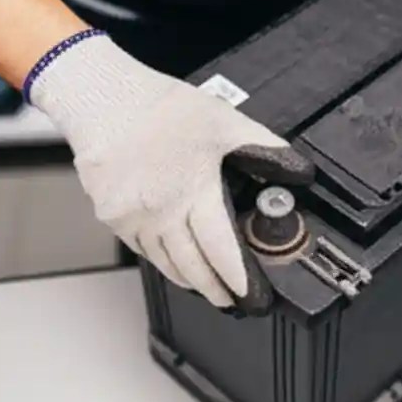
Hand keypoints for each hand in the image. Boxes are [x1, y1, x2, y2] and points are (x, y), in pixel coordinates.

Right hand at [29, 31, 314, 313]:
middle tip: (233, 302)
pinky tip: (175, 261)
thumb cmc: (161, 108)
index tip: (253, 297)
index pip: (222, 251)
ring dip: (190, 280)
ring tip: (209, 288)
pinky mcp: (112, 217)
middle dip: (217, 290)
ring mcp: (132, 218)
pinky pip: (142, 249)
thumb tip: (298, 170)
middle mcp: (161, 212)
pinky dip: (163, 260)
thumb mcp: (225, 122)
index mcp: (194, 191)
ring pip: (166, 264)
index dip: (239, 279)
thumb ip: (264, 148)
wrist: (103, 100)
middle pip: (193, 268)